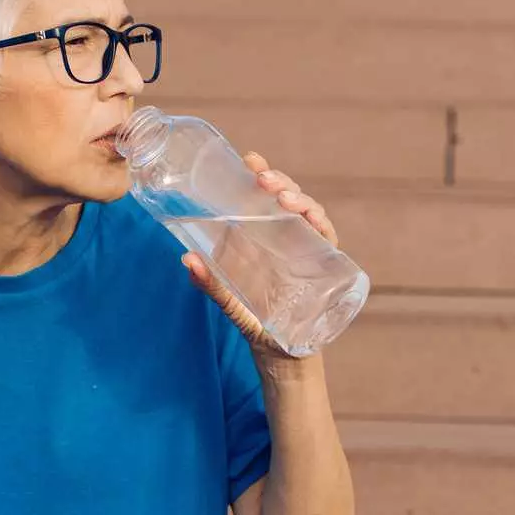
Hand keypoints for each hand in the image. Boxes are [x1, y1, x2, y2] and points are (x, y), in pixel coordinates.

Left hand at [182, 151, 338, 351]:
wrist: (281, 355)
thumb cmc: (256, 322)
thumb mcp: (229, 301)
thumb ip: (210, 283)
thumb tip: (186, 259)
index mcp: (265, 236)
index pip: (265, 196)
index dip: (261, 173)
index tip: (250, 159)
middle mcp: (288, 237)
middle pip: (288, 197)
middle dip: (279, 181)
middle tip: (262, 177)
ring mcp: (308, 249)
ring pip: (309, 212)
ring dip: (299, 199)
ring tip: (283, 198)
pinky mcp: (324, 266)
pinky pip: (329, 238)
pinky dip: (323, 225)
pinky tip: (311, 219)